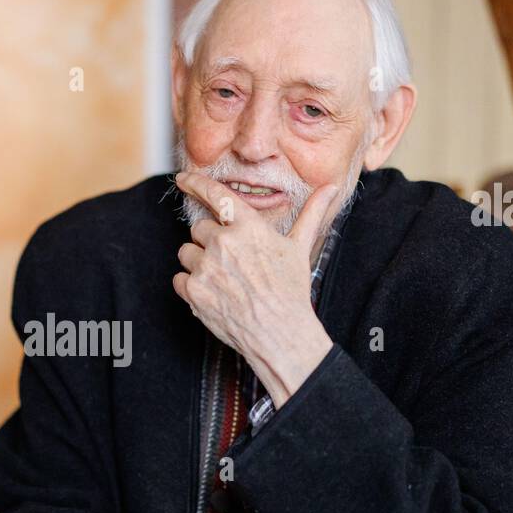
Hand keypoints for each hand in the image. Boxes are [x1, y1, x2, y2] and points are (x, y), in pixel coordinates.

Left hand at [172, 171, 338, 406]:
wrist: (279, 333)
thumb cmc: (291, 291)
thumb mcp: (300, 248)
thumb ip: (312, 213)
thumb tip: (332, 186)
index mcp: (248, 227)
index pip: (215, 194)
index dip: (196, 183)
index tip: (183, 179)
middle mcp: (223, 243)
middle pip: (198, 228)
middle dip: (210, 241)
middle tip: (230, 261)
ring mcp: (206, 267)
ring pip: (186, 253)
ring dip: (198, 262)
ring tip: (223, 279)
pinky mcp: (193, 291)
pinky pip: (179, 278)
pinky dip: (191, 286)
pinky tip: (214, 294)